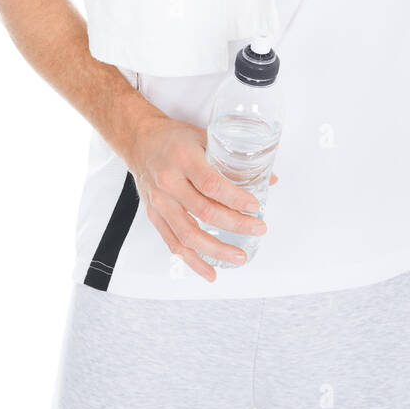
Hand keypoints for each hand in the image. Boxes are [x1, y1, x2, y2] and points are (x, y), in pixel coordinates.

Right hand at [128, 113, 276, 282]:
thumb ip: (234, 158)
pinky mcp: (154, 215)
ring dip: (216, 250)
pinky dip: (192, 260)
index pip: (212, 184)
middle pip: (204, 211)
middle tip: (258, 229)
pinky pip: (173, 243)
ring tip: (239, 257)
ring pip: (188, 234)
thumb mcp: (204, 137)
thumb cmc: (174, 138)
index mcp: (183, 158)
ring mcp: (159, 202)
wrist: (139, 141)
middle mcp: (168, 182)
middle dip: (235, 224)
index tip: (255, 207)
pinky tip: (210, 271)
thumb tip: (270, 179)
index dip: (235, 198)